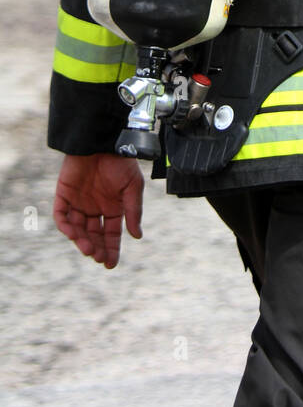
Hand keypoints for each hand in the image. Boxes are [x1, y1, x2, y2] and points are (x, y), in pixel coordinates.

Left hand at [53, 153, 143, 268]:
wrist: (102, 141)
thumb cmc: (121, 162)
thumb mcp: (133, 187)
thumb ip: (133, 211)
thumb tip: (137, 236)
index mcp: (113, 207)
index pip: (111, 234)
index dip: (111, 249)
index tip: (111, 264)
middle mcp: (95, 208)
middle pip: (93, 235)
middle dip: (96, 248)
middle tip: (99, 257)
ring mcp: (78, 202)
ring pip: (77, 229)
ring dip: (81, 241)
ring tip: (88, 248)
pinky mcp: (63, 194)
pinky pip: (61, 215)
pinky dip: (66, 226)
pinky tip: (73, 233)